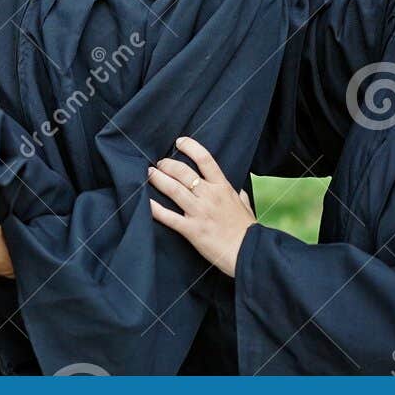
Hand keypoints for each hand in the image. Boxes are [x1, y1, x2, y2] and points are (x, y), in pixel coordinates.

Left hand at [146, 137, 255, 277]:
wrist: (250, 252)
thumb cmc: (248, 230)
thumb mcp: (246, 206)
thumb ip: (239, 195)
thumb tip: (238, 191)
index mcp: (223, 188)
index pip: (205, 159)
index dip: (190, 147)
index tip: (179, 142)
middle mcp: (209, 196)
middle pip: (183, 172)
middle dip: (167, 164)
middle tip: (158, 163)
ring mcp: (199, 212)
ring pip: (173, 189)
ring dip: (158, 179)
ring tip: (148, 173)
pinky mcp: (192, 230)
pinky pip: (168, 216)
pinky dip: (154, 208)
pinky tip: (144, 201)